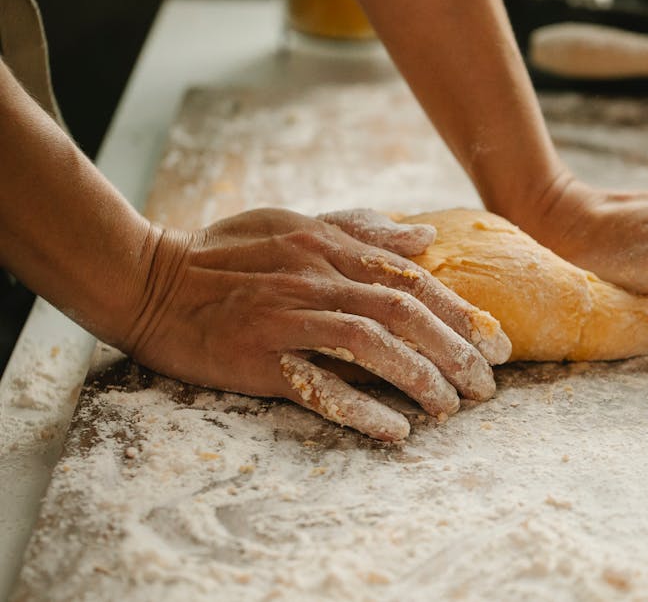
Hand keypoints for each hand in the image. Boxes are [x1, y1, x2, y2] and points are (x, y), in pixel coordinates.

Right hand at [117, 208, 511, 440]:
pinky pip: (319, 385)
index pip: (412, 280)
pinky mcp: (258, 358)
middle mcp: (316, 279)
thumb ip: (359, 230)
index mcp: (328, 247)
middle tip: (488, 386)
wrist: (146, 279)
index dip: (462, 314)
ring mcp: (287, 319)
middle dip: (457, 351)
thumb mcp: (292, 223)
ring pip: (372, 346)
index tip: (498, 344)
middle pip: (405, 314)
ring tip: (452, 408)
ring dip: (421, 379)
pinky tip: (396, 429)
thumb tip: (421, 238)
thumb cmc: (222, 253)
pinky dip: (362, 407)